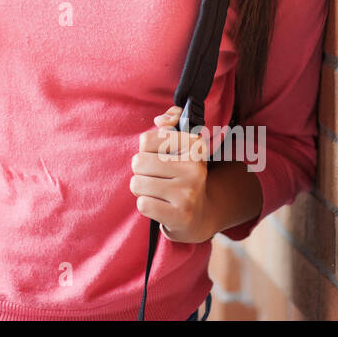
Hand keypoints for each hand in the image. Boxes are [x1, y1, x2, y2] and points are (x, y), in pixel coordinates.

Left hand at [130, 105, 212, 243]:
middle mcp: (195, 168)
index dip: (146, 151)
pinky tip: (161, 205)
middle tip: (158, 178)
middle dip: (141, 172)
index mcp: (195, 146)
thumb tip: (161, 120)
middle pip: (138, 162)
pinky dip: (146, 205)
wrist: (200, 214)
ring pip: (137, 184)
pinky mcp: (180, 215)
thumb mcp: (180, 146)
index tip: (161, 158)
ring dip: (142, 190)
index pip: (146, 140)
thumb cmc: (182, 175)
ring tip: (159, 192)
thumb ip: (170, 124)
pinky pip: (143, 204)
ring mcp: (188, 193)